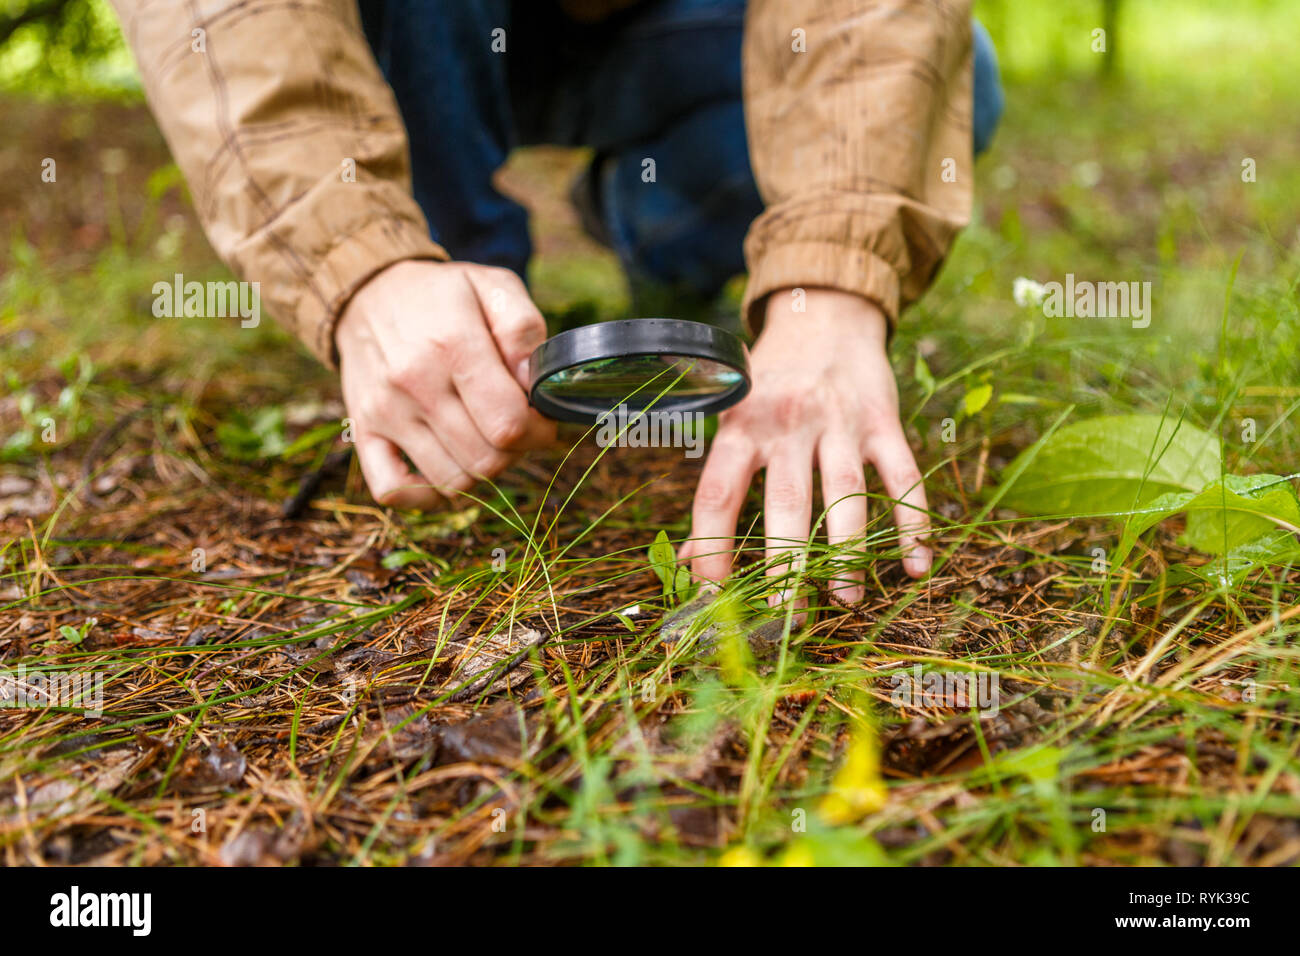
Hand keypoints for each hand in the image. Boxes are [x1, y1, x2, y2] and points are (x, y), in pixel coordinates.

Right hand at [335, 260, 554, 507]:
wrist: (367, 292)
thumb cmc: (442, 295)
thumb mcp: (492, 285)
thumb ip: (523, 327)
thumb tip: (534, 381)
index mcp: (452, 345)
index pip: (509, 424)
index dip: (540, 431)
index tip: (542, 419)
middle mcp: (413, 383)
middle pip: (485, 460)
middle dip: (516, 452)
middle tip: (516, 427)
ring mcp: (384, 412)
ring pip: (452, 481)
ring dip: (480, 471)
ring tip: (484, 438)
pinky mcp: (363, 431)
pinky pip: (392, 491)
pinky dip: (427, 496)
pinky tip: (447, 469)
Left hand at [686, 288, 930, 603]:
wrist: (825, 315)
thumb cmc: (769, 383)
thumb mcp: (733, 420)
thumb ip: (718, 488)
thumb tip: (688, 560)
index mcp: (740, 427)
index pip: (718, 493)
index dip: (711, 546)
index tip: (712, 593)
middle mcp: (788, 424)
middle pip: (787, 502)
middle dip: (787, 564)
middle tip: (785, 615)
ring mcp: (839, 423)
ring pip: (846, 495)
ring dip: (847, 553)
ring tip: (844, 600)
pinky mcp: (882, 422)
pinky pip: (903, 478)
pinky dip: (912, 523)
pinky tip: (915, 566)